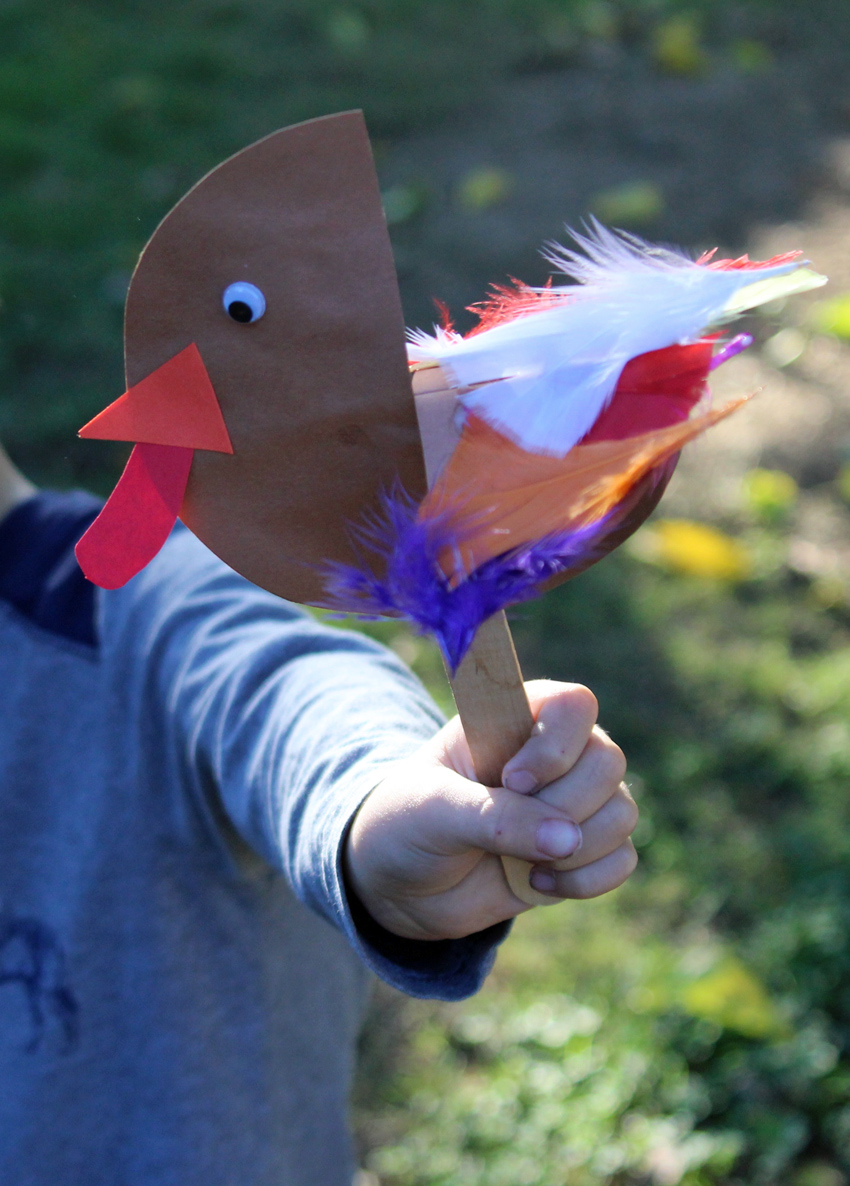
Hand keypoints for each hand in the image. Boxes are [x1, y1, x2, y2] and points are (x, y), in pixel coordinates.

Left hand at [343, 680, 637, 940]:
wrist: (400, 884)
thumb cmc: (407, 823)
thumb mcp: (435, 813)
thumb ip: (498, 819)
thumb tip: (569, 839)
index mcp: (514, 717)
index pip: (573, 704)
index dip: (555, 745)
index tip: (510, 780)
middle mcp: (555, 752)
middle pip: (607, 760)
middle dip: (563, 806)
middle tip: (506, 831)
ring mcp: (572, 801)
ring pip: (622, 812)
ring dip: (577, 849)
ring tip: (523, 862)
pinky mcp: (582, 850)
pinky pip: (623, 859)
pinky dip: (587, 879)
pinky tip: (537, 883)